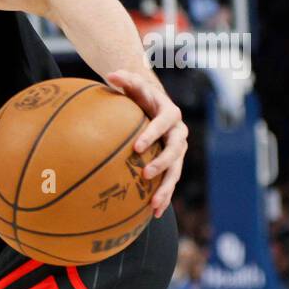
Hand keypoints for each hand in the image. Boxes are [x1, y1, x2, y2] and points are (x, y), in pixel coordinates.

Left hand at [106, 71, 186, 217]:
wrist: (152, 107)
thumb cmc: (138, 97)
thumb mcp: (133, 87)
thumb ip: (124, 80)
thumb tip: (110, 74)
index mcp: (169, 113)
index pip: (164, 122)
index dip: (153, 134)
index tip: (137, 147)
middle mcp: (178, 133)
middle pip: (176, 149)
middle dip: (162, 163)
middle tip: (145, 174)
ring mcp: (177, 150)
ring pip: (176, 170)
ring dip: (166, 187)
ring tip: (154, 205)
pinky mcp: (173, 164)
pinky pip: (170, 182)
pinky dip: (164, 197)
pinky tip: (155, 214)